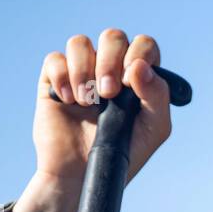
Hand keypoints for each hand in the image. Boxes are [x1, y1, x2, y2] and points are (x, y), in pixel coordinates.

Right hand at [33, 29, 170, 187]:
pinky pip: (55, 59)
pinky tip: (68, 101)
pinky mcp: (54, 80)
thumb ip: (157, 96)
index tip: (131, 82)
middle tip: (109, 94)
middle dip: (110, 62)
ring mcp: (82, 72)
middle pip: (113, 37)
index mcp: (138, 76)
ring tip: (86, 102)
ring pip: (80, 42)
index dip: (139, 55)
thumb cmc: (124, 152)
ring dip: (83, 70)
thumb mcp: (154, 129)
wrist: (84, 174)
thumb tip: (139, 66)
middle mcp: (110, 68)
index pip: (144, 45)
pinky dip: (62, 77)